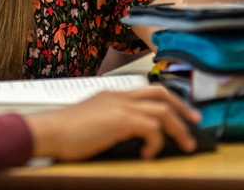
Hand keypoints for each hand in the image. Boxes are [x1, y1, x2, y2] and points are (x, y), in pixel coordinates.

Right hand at [23, 85, 201, 160]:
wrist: (48, 131)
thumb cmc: (62, 132)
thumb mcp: (90, 122)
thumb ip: (109, 123)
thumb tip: (127, 137)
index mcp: (112, 95)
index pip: (147, 91)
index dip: (167, 100)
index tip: (178, 112)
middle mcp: (119, 96)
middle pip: (161, 93)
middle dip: (182, 107)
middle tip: (195, 121)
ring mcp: (121, 106)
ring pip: (163, 111)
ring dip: (178, 129)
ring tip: (185, 145)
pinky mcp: (121, 120)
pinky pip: (152, 128)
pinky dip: (157, 142)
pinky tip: (149, 154)